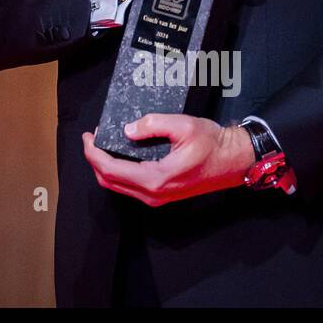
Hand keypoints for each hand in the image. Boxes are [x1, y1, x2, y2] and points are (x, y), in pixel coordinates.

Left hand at [81, 114, 254, 204]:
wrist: (234, 161)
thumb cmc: (213, 144)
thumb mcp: (183, 125)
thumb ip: (153, 125)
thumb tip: (128, 129)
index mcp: (156, 178)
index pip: (110, 169)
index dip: (93, 154)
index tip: (88, 137)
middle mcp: (154, 193)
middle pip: (110, 181)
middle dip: (94, 160)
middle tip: (91, 140)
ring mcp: (158, 197)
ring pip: (118, 186)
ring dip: (105, 167)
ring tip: (101, 145)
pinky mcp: (162, 195)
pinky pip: (130, 187)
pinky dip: (118, 172)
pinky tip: (118, 156)